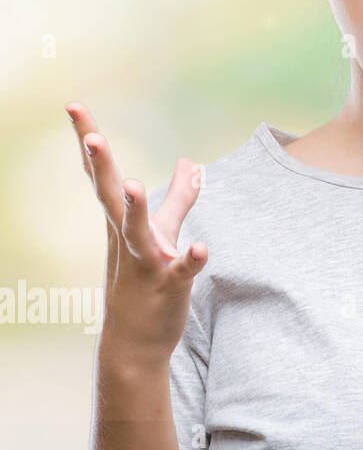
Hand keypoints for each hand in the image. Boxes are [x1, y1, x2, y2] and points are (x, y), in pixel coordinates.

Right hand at [66, 102, 207, 369]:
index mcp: (122, 222)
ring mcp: (146, 262)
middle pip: (110, 197)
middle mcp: (127, 239)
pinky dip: (191, 259)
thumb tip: (192, 163)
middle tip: (92, 135)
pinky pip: (181, 271)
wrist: (137, 342)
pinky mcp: (170, 285)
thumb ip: (180, 196)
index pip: (102, 176)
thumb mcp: (164, 232)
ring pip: (138, 233)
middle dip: (101, 166)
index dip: (88, 140)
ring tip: (132, 184)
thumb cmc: (147, 280)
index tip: (74, 106)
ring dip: (136, 209)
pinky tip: (201, 248)